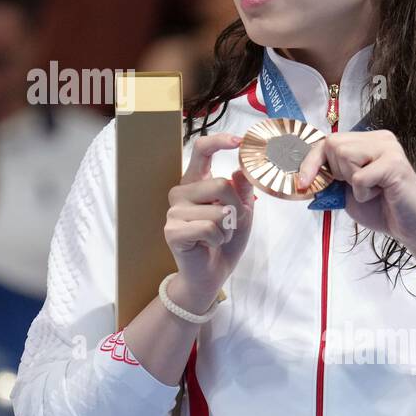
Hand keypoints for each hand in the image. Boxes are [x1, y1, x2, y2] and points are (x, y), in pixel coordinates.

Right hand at [164, 132, 255, 311]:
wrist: (212, 274)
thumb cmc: (225, 241)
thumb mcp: (242, 212)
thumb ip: (242, 190)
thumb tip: (241, 170)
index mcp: (195, 182)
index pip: (201, 151)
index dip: (219, 141)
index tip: (238, 141)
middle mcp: (181, 192)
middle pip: (220, 184)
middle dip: (236, 208)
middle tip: (230, 225)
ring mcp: (174, 211)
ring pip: (217, 209)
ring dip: (228, 228)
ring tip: (218, 237)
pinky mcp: (173, 230)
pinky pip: (208, 227)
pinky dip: (218, 238)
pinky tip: (209, 244)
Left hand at [294, 130, 415, 264]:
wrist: (412, 229)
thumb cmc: (382, 209)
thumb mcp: (347, 191)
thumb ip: (330, 178)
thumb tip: (302, 175)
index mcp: (370, 141)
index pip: (329, 141)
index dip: (311, 162)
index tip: (301, 182)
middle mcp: (381, 138)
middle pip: (334, 145)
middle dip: (336, 172)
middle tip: (359, 187)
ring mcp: (390, 148)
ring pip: (345, 156)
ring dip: (351, 182)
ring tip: (373, 190)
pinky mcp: (395, 164)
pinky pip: (359, 177)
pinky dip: (363, 193)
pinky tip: (381, 195)